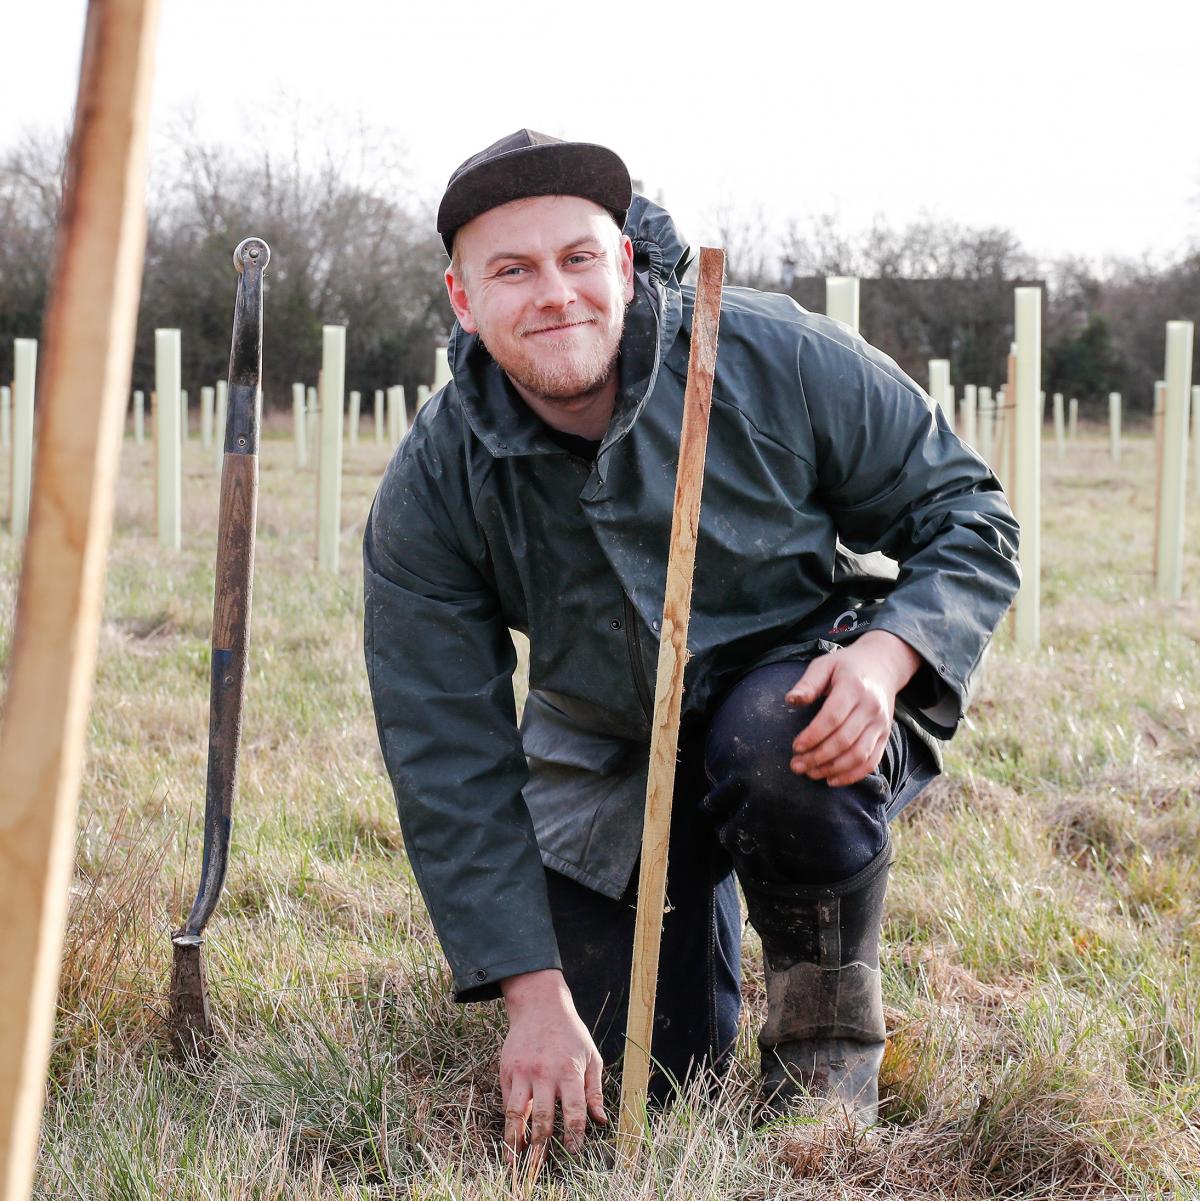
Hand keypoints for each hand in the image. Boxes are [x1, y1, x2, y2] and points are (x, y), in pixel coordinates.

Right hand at [498, 969, 606, 1166]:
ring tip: (514, 1162)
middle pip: (543, 1118)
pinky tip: (512, 1136)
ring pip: (517, 1114)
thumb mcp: (590, 1056)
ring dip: (516, 1140)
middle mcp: (544, 1073)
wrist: (539, 1004)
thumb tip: (601, 1121)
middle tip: (540, 1167)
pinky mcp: (507, 1070)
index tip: (574, 1152)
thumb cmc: (570, 1033)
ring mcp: (522, 1072)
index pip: (573, 1112)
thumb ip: (594, 1090)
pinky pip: (507, 1101)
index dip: (574, 1136)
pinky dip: (509, 1120)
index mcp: (569, 1070)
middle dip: (542, 1146)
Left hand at [785, 630, 921, 787]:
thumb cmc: (846, 666)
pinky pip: (871, 762)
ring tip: (810, 773)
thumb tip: (790, 701)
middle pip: (844, 740)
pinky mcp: (885, 736)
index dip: (813, 736)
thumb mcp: (824, 665)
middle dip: (818, 757)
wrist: (882, 665)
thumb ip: (808, 683)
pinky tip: (831, 780)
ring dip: (832, 769)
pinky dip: (852, 776)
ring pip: (858, 755)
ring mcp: (881, 724)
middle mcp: (871, 707)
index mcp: (854, 687)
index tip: (795, 747)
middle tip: (796, 765)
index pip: (833, 718)